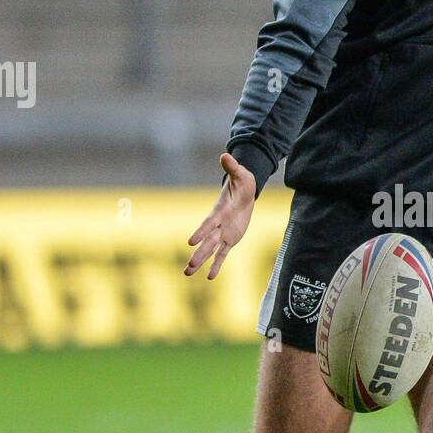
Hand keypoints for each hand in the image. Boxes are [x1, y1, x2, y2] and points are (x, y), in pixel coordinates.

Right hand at [184, 152, 256, 278]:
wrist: (245, 191)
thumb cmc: (243, 181)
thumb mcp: (241, 174)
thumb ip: (233, 167)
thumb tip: (225, 155)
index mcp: (220, 211)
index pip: (209, 223)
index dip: (201, 232)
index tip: (191, 242)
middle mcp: (218, 224)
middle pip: (207, 242)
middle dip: (198, 254)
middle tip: (188, 267)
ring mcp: (223, 233)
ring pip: (210, 250)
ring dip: (200, 261)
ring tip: (188, 273)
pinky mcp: (229, 239)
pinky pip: (222, 254)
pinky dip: (216, 265)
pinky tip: (209, 277)